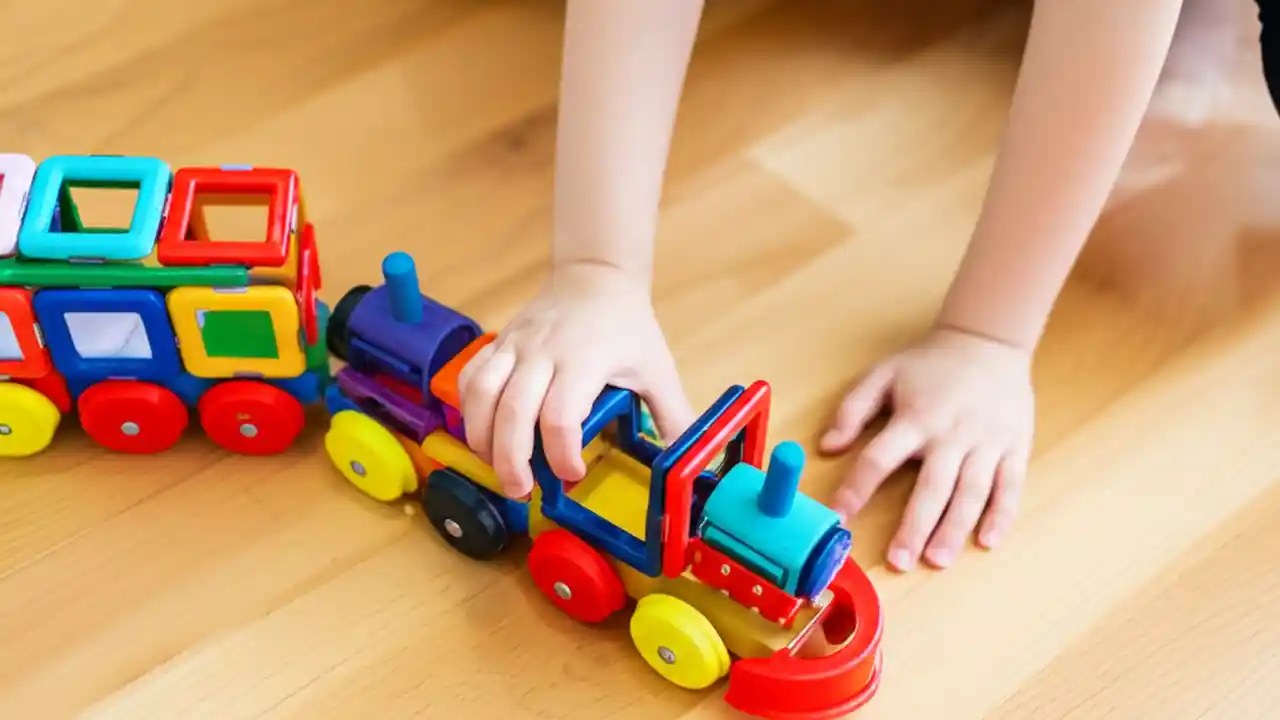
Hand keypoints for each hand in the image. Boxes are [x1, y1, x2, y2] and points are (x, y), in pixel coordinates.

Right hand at [457, 262, 693, 498]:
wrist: (595, 274)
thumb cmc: (627, 326)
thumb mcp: (658, 369)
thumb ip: (673, 418)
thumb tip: (686, 466)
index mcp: (585, 360)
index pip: (561, 414)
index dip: (561, 453)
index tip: (572, 475)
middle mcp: (543, 353)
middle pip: (512, 411)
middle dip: (510, 460)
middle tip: (520, 491)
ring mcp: (514, 346)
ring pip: (480, 394)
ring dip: (480, 438)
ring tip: (495, 467)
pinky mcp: (497, 342)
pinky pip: (469, 378)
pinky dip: (468, 411)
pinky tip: (482, 433)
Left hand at [820, 326, 1034, 571]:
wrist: (988, 342)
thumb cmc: (929, 364)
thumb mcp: (882, 374)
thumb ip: (852, 410)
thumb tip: (827, 447)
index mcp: (915, 418)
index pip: (879, 459)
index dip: (856, 489)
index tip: (839, 517)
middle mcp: (952, 434)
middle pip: (932, 487)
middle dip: (914, 527)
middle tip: (898, 561)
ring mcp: (987, 443)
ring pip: (971, 493)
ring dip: (954, 529)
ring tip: (937, 561)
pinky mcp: (1015, 447)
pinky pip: (1010, 487)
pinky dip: (1001, 516)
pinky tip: (987, 541)